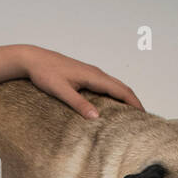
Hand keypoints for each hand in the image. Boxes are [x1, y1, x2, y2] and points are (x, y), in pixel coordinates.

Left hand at [20, 45, 144, 118]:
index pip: (121, 90)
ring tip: (131, 113)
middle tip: (143, 118)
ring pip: (114, 85)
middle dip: (134, 101)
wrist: (33, 59)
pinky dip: (115, 94)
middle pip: (121, 87)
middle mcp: (95, 73)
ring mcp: (91, 72)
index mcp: (93, 76)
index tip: (144, 115)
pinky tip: (112, 103)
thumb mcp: (61, 91)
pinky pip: (106, 85)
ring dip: (125, 97)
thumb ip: (79, 104)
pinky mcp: (85, 74)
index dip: (134, 103)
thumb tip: (97, 117)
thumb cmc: (45, 73)